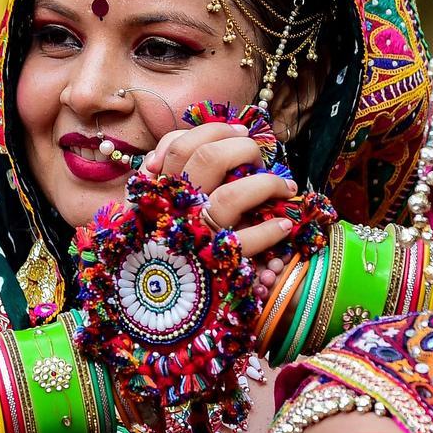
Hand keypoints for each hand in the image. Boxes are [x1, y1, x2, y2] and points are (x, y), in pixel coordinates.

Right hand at [141, 124, 296, 256]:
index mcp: (159, 190)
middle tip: (260, 158)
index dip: (216, 131)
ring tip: (286, 189)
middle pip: (208, 159)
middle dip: (244, 149)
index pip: (182, 145)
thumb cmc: (155, 246)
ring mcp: (196, 236)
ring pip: (232, 195)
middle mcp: (176, 208)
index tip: (241, 132)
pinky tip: (284, 225)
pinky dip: (271, 230)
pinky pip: (248, 242)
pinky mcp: (216, 266)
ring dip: (267, 185)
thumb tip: (180, 148)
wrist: (151, 300)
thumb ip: (161, 174)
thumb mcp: (146, 206)